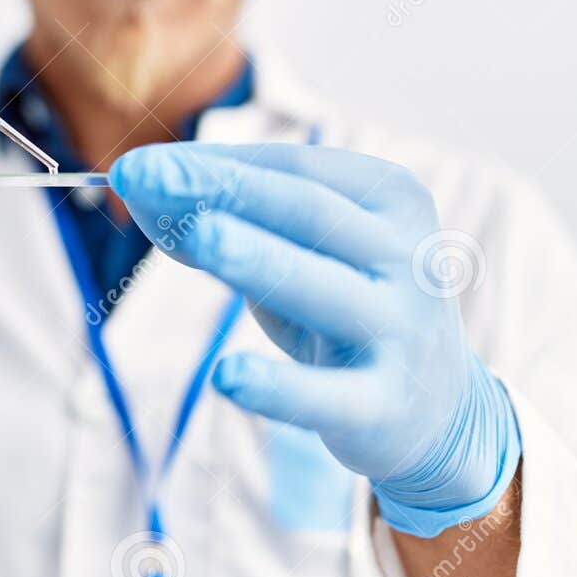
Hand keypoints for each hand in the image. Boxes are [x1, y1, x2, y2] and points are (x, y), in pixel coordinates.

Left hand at [109, 142, 520, 536]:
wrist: (437, 411)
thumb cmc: (344, 305)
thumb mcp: (293, 255)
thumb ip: (221, 219)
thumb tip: (140, 190)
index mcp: (389, 199)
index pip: (292, 170)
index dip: (214, 164)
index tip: (138, 166)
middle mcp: (405, 255)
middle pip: (306, 212)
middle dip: (220, 190)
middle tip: (143, 175)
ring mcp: (401, 329)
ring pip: (319, 286)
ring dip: (256, 259)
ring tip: (198, 236)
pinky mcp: (384, 405)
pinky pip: (325, 395)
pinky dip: (278, 387)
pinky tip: (226, 377)